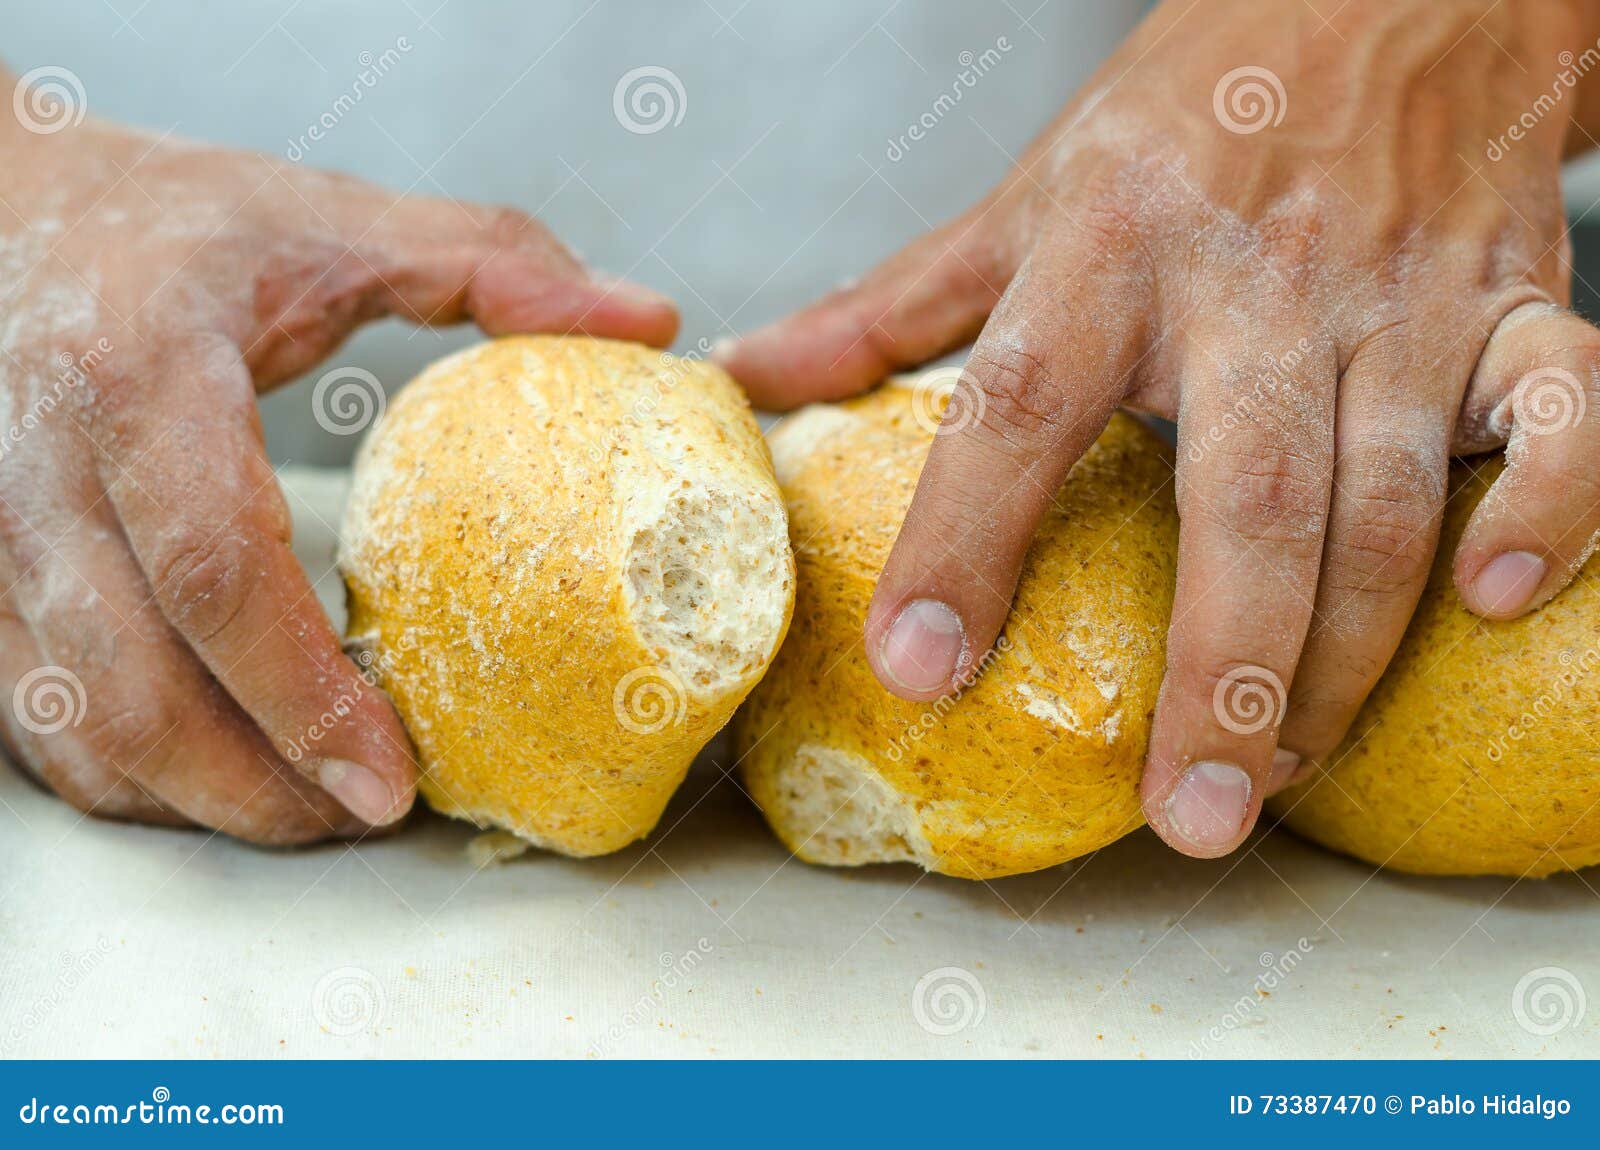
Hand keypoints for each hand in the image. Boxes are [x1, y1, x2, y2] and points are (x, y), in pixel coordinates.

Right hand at [0, 88, 676, 842]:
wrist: (0, 209)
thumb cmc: (169, 223)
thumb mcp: (331, 220)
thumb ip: (490, 261)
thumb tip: (646, 320)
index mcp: (140, 375)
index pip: (212, 566)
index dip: (301, 690)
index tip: (393, 776)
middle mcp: (39, 469)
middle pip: (134, 686)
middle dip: (258, 787)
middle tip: (373, 819)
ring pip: (76, 725)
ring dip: (198, 798)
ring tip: (317, 813)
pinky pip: (38, 717)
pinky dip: (130, 774)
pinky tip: (223, 775)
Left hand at [716, 0, 1599, 857]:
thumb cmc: (1183, 115)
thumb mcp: (1027, 193)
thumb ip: (894, 301)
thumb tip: (754, 374)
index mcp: (1107, 253)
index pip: (1016, 406)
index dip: (965, 542)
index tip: (918, 669)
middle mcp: (1253, 283)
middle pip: (1240, 493)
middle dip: (1220, 670)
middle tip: (1186, 817)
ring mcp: (1397, 300)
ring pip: (1386, 497)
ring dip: (1344, 657)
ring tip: (1282, 780)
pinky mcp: (1517, 304)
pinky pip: (1570, 415)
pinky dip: (1556, 508)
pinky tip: (1496, 602)